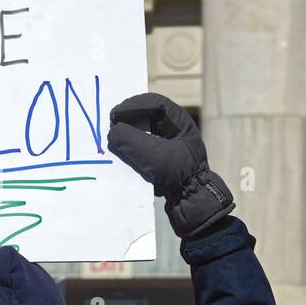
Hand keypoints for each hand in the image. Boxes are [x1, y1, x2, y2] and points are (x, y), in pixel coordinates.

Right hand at [107, 92, 233, 238]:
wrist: (192, 201)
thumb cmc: (176, 173)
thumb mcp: (150, 154)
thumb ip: (128, 139)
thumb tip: (113, 132)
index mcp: (179, 121)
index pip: (153, 103)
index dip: (132, 106)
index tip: (114, 115)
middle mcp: (177, 129)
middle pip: (149, 115)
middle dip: (129, 119)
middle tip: (112, 124)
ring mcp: (172, 145)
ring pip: (146, 131)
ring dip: (130, 134)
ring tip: (115, 139)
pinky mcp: (166, 160)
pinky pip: (147, 147)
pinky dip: (134, 148)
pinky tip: (124, 155)